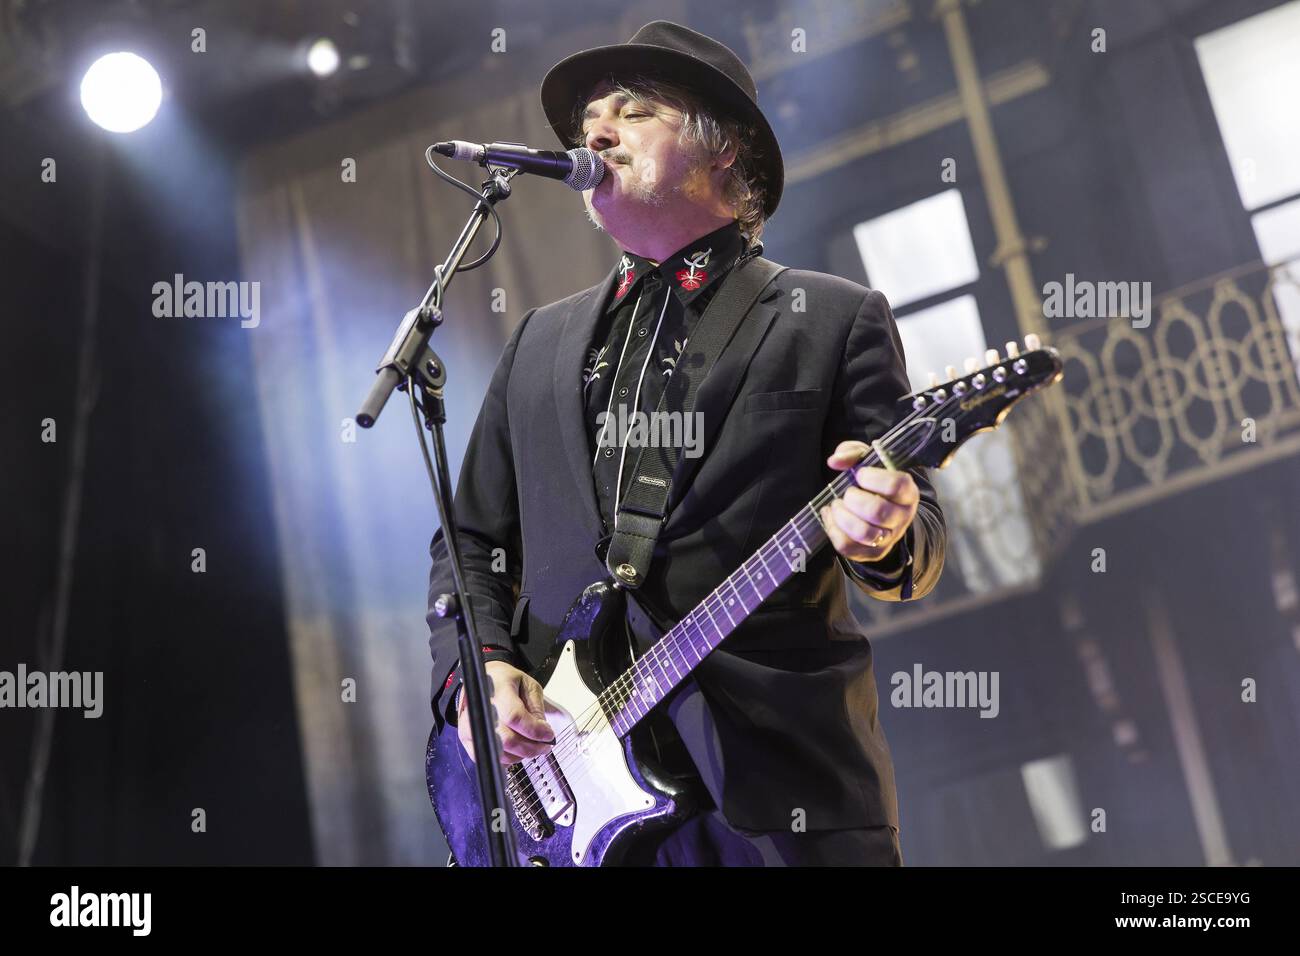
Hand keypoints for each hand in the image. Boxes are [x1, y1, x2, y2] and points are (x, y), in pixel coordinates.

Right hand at [457, 660, 554, 765]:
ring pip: (499, 753)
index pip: (515, 717)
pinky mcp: (466, 738)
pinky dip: (507, 758)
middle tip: (544, 746)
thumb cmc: (505, 681)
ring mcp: (469, 725)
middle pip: (507, 740)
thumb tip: (542, 732)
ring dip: (521, 754)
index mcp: (497, 690)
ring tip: (532, 746)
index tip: (549, 735)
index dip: (534, 730)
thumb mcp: (528, 685)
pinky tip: (517, 749)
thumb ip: (536, 708)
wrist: (482, 680)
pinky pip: (489, 758)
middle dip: (531, 748)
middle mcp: (479, 709)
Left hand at [820, 440, 918, 562]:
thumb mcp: (868, 461)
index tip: (860, 474)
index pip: (896, 485)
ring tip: (837, 505)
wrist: (881, 512)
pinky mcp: (871, 552)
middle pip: (878, 511)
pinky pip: (848, 546)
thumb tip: (834, 461)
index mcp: (908, 492)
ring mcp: (888, 538)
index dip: (873, 478)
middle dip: (854, 499)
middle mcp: (902, 517)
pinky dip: (832, 529)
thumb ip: (852, 453)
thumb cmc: (874, 483)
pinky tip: (830, 515)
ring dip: (842, 516)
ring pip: (864, 533)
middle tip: (848, 493)